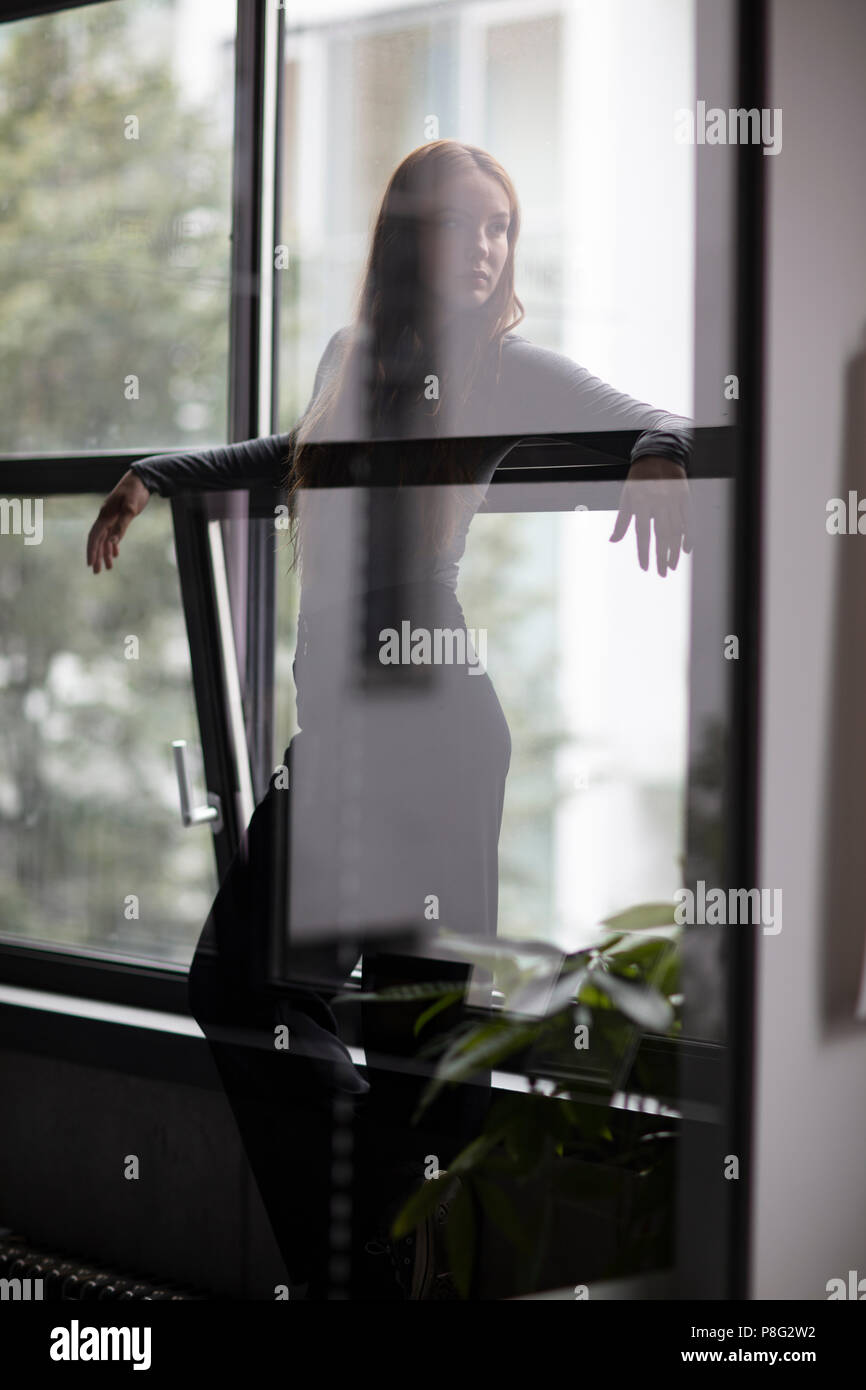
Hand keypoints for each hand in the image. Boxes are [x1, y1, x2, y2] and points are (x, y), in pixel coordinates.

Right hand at [86, 469, 150, 573]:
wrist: (141, 478)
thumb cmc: (135, 492)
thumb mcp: (130, 509)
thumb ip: (122, 526)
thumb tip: (112, 542)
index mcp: (105, 515)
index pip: (95, 536)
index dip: (92, 550)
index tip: (90, 564)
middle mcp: (106, 517)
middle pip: (98, 540)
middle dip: (97, 556)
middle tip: (96, 572)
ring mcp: (112, 517)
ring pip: (105, 538)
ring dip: (105, 553)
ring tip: (107, 568)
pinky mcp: (119, 516)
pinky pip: (112, 533)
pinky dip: (113, 544)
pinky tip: (115, 554)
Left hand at [609, 455, 691, 575]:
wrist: (659, 454)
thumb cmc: (638, 479)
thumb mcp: (626, 497)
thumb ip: (622, 520)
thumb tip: (612, 541)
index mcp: (640, 501)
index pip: (642, 533)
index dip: (644, 552)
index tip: (645, 567)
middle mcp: (658, 501)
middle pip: (661, 535)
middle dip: (662, 556)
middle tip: (663, 573)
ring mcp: (673, 498)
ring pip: (676, 529)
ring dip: (675, 550)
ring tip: (672, 566)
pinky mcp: (685, 496)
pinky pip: (688, 519)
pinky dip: (689, 535)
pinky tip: (686, 550)